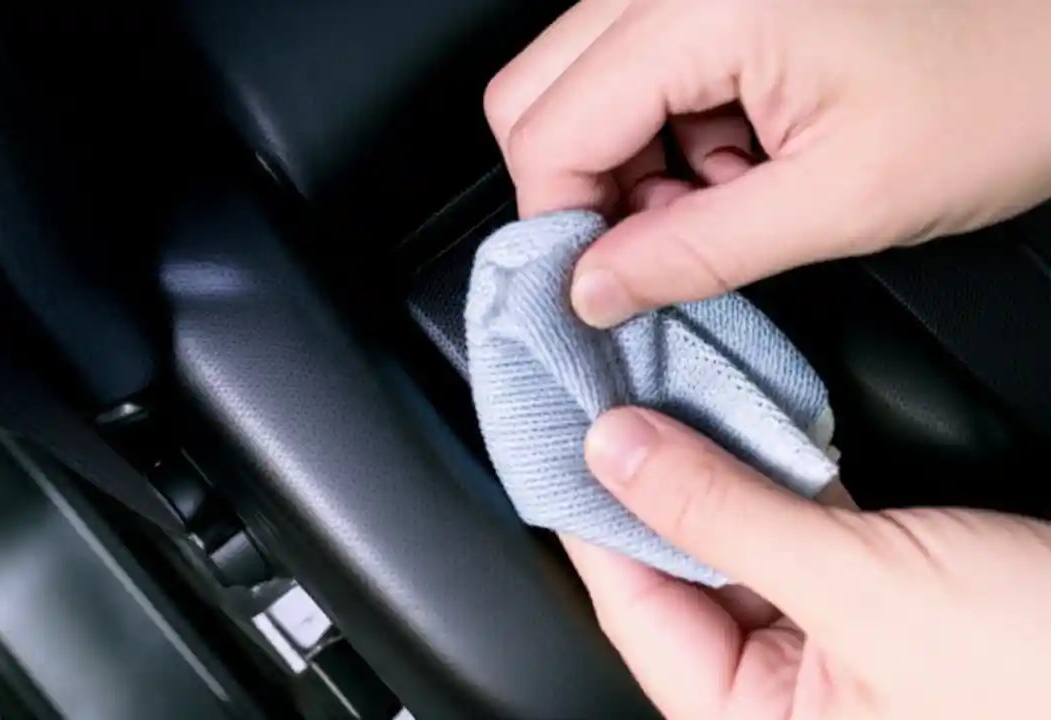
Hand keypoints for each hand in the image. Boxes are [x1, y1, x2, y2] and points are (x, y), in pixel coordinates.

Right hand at [485, 0, 1050, 327]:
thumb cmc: (1008, 80)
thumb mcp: (845, 198)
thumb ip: (698, 251)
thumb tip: (594, 289)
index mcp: (704, 6)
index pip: (549, 128)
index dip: (560, 226)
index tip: (599, 288)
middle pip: (538, 94)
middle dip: (581, 190)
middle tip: (653, 249)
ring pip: (581, 84)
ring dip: (630, 164)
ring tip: (727, 201)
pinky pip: (637, 69)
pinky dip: (669, 133)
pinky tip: (742, 160)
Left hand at [570, 406, 1050, 719]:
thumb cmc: (1047, 677)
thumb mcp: (865, 589)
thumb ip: (725, 517)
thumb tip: (615, 452)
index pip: (634, 607)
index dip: (590, 512)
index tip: (561, 430)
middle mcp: (782, 698)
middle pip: (676, 572)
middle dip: (645, 480)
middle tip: (610, 392)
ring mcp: (830, 650)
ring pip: (732, 545)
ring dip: (705, 468)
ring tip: (663, 392)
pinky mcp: (877, 603)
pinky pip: (794, 533)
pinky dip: (770, 475)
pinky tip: (742, 421)